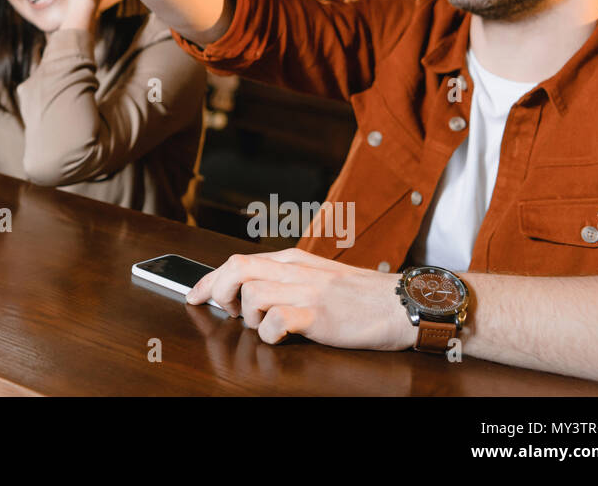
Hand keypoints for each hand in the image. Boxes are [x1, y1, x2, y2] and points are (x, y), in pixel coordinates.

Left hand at [185, 248, 413, 351]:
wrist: (403, 303)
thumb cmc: (362, 296)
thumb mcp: (319, 276)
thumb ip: (287, 279)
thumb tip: (249, 292)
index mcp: (293, 260)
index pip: (238, 260)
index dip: (210, 278)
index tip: (194, 294)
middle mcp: (295, 270)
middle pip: (236, 268)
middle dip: (217, 290)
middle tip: (223, 311)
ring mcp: (307, 290)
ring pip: (251, 293)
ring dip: (247, 316)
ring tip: (263, 326)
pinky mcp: (319, 313)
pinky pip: (276, 319)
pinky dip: (268, 333)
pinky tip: (279, 337)